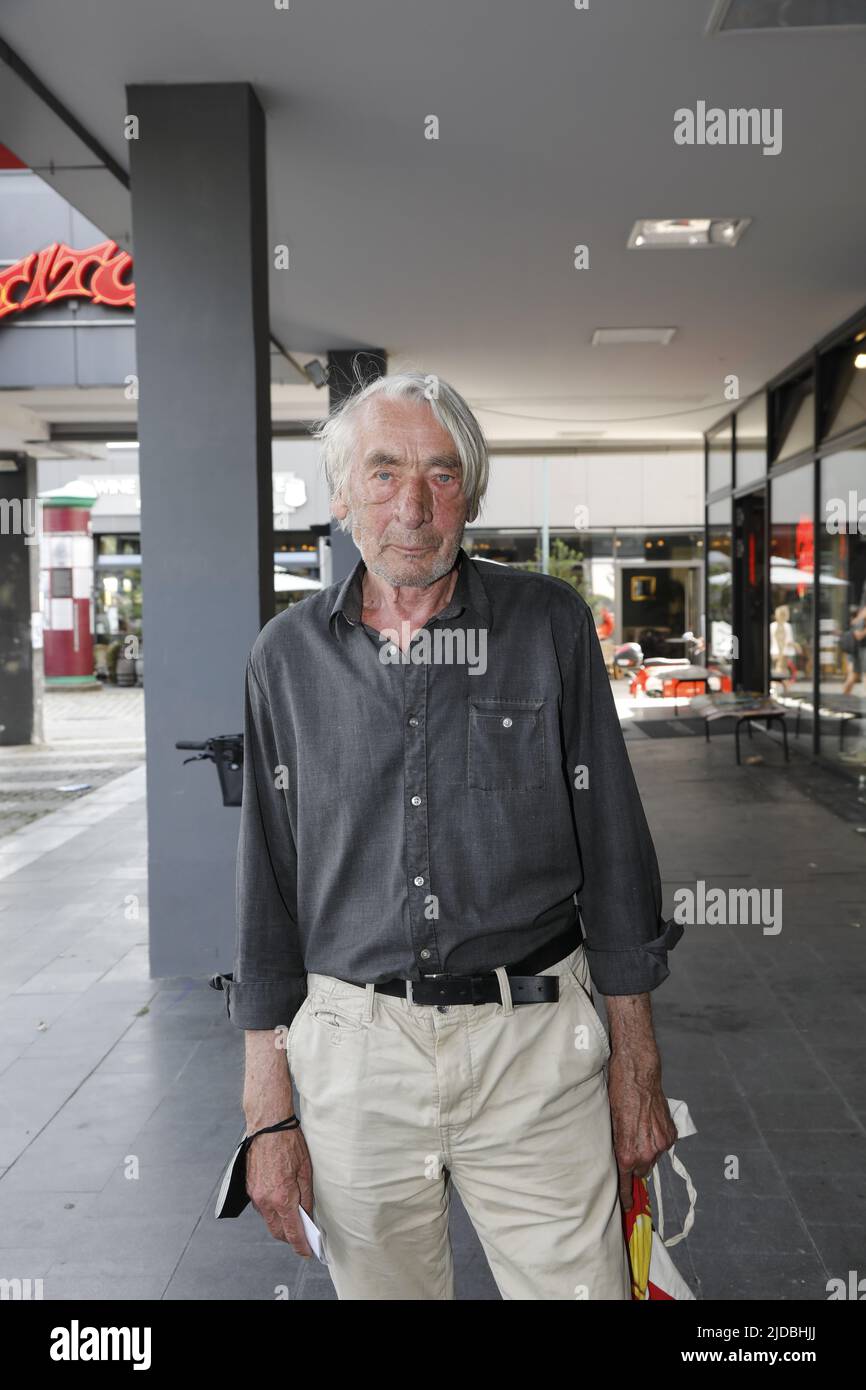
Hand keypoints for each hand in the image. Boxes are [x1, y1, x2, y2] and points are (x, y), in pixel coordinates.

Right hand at [246, 1126, 314, 1254]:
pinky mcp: (249, 1188)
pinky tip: (281, 1201)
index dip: (300, 1246)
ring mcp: (255, 1195)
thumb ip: (306, 1197)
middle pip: (277, 1231)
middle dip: (289, 1238)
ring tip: (293, 1216)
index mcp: (283, 1198)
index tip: (307, 1252)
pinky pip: (261, 1207)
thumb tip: (307, 1215)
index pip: (292, 1232)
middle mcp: (265, 1201)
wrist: (267, 1126)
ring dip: (280, 1223)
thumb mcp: (305, 1171)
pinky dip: (271, 1210)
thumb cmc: (289, 1144)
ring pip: (268, 1220)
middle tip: (302, 1236)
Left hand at [607, 1050, 676, 1211]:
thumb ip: (616, 1146)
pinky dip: (657, 1139)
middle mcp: (646, 1153)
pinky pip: (663, 1145)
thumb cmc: (618, 1095)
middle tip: (630, 1147)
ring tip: (639, 1130)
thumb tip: (618, 1160)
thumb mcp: (609, 1125)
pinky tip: (650, 1124)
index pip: (626, 1183)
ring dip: (647, 1150)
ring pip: (653, 1158)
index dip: (626, 1195)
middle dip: (635, 1164)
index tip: (628, 1205)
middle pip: (640, 1171)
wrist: (638, 1074)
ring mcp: (661, 1144)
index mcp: (627, 1153)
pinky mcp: (671, 1134)